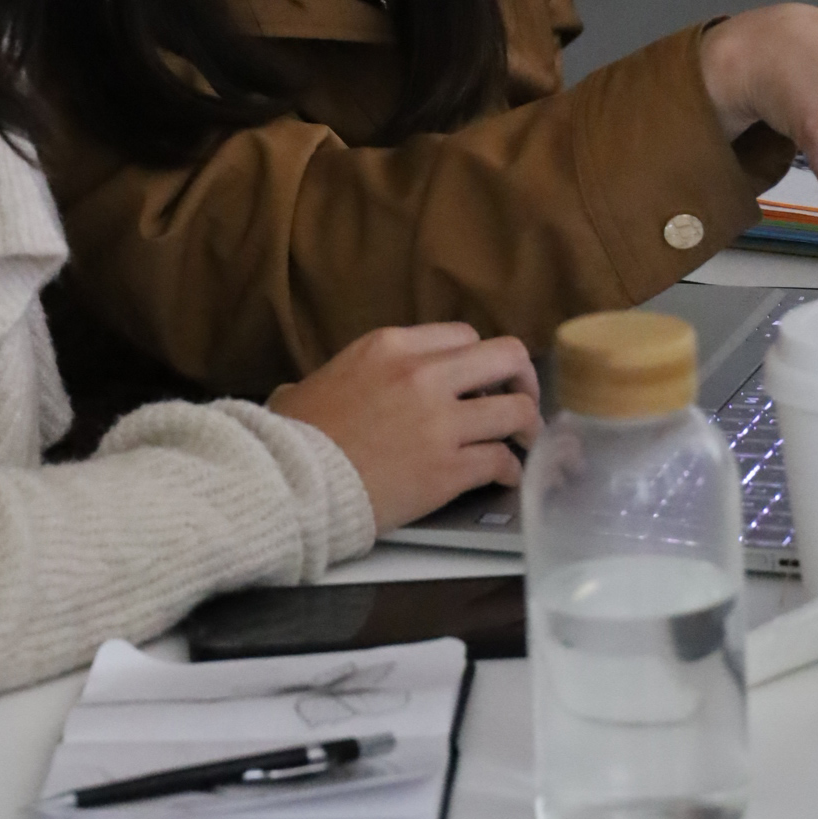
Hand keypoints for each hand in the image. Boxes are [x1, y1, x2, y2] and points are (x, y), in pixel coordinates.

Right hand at [270, 324, 541, 533]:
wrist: (291, 483)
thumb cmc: (295, 433)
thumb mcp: (320, 379)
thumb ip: (352, 371)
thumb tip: (346, 383)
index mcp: (392, 346)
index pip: (464, 335)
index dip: (478, 358)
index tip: (480, 379)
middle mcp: (425, 376)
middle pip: (506, 357)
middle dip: (522, 378)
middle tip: (519, 399)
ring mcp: (441, 423)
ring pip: (517, 411)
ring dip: (526, 426)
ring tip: (523, 441)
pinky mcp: (449, 470)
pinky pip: (502, 461)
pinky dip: (510, 470)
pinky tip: (503, 477)